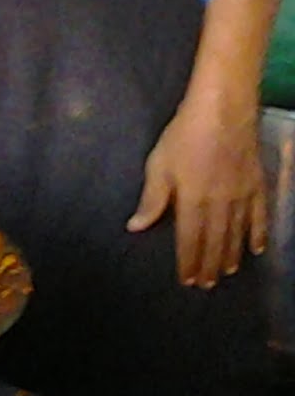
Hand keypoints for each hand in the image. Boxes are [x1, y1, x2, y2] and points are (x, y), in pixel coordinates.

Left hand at [129, 97, 266, 287]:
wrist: (223, 111)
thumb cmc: (184, 136)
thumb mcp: (159, 165)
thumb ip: (151, 199)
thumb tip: (136, 227)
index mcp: (193, 201)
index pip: (189, 240)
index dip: (187, 261)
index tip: (186, 280)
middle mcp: (220, 204)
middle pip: (214, 241)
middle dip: (208, 265)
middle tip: (205, 285)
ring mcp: (242, 195)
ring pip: (236, 233)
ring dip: (230, 255)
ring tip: (225, 273)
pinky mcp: (257, 184)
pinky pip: (259, 216)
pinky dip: (257, 234)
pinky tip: (256, 249)